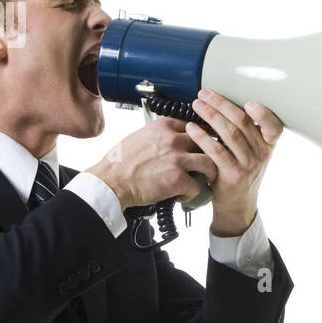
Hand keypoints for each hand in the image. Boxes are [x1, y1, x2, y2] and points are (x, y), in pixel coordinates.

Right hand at [88, 118, 217, 210]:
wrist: (111, 181)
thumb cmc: (120, 163)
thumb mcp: (140, 137)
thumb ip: (158, 136)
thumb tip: (168, 140)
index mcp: (164, 127)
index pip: (194, 126)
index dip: (199, 138)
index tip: (200, 146)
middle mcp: (173, 140)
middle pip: (206, 142)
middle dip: (209, 154)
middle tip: (206, 164)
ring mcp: (177, 159)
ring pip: (210, 163)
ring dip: (209, 174)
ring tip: (204, 180)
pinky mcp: (178, 179)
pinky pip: (198, 187)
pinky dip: (192, 194)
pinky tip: (182, 196)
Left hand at [188, 89, 284, 235]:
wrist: (237, 204)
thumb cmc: (241, 172)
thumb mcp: (253, 153)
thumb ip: (247, 132)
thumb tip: (225, 102)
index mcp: (268, 145)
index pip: (274, 126)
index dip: (263, 114)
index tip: (248, 102)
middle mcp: (261, 155)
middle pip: (243, 122)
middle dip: (222, 104)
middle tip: (205, 94)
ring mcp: (248, 166)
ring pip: (230, 134)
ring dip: (211, 116)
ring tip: (197, 106)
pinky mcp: (232, 175)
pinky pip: (216, 152)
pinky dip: (203, 137)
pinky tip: (192, 128)